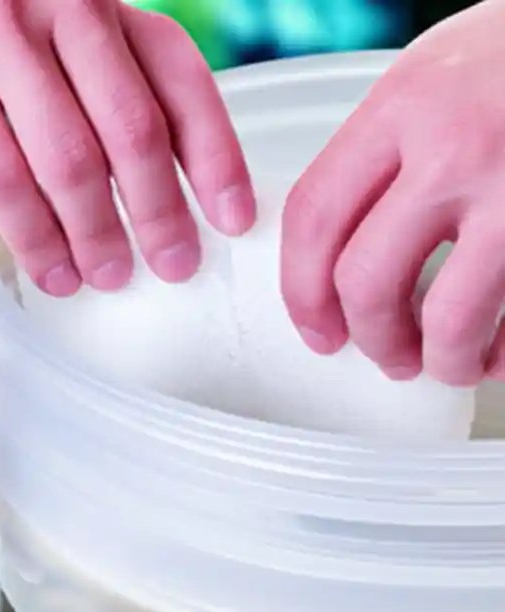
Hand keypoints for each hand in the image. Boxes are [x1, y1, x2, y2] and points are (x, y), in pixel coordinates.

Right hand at [0, 0, 255, 296]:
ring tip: (61, 279)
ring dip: (39, 242)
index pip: (158, 104)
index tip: (219, 232)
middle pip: (82, 157)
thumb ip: (130, 64)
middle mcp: (13, 20)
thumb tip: (192, 177)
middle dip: (114, 232)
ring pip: (1, 176)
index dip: (199, 177)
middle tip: (122, 276)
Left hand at [282, 0, 504, 386]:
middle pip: (367, 278)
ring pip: (451, 317)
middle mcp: (455, 150)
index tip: (314, 325)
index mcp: (403, 107)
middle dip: (369, 336)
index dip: (301, 288)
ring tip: (447, 363)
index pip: (315, 215)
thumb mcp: (433, 73)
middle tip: (385, 353)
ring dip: (442, 358)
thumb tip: (340, 238)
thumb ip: (384, 148)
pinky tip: (500, 351)